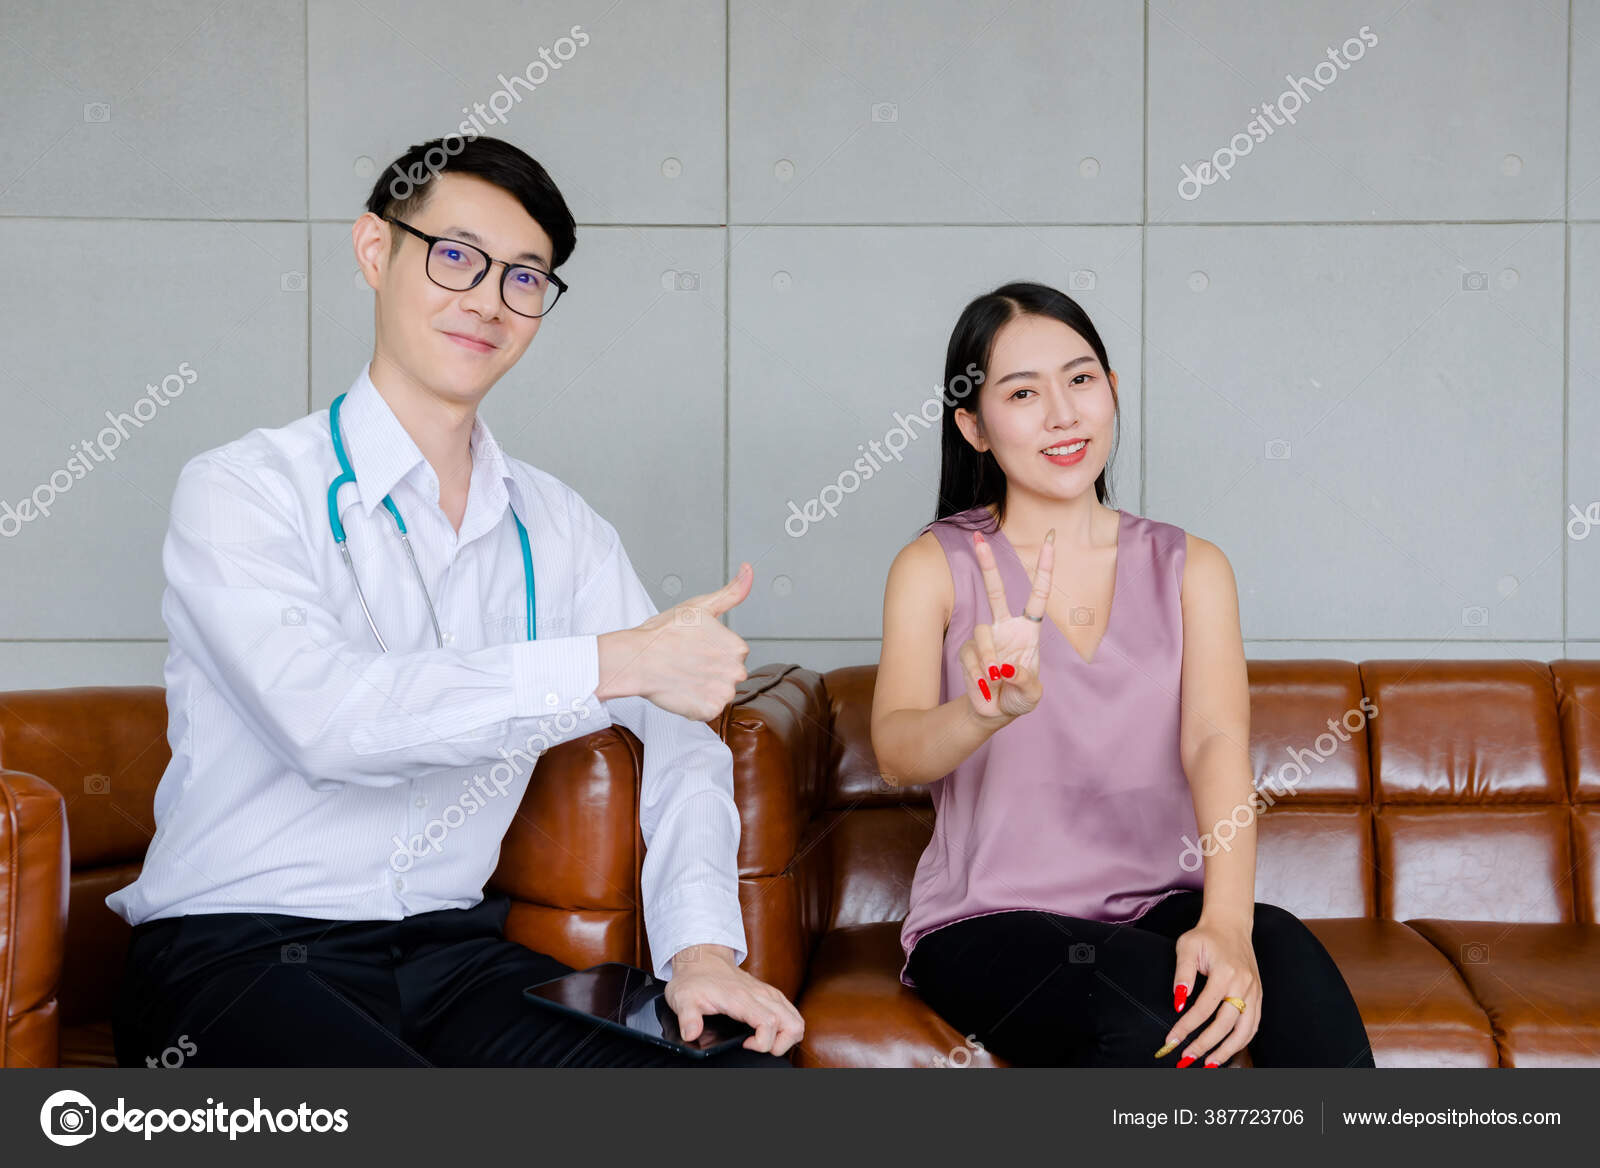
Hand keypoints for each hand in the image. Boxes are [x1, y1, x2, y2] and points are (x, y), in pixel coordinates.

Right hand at [599, 564, 751, 719]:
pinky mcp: (708, 711)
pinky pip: (707, 710)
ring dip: (703, 688)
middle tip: (686, 661)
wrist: (637, 659)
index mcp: (738, 648)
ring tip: (683, 675)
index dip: (711, 650)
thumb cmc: (664, 633)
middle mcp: (737, 671)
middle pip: (727, 674)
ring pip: (718, 693)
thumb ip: (732, 592)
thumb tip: (749, 569)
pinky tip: (681, 690)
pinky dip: (695, 704)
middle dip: (710, 670)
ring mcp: (723, 694)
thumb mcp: (701, 605)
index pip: (732, 654)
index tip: (694, 647)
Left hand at [663, 944, 804, 1056]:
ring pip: (796, 1019)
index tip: (745, 1045)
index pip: (769, 1023)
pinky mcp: (770, 994)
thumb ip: (688, 1017)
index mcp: (741, 998)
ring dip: (787, 1036)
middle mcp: (760, 995)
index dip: (762, 1043)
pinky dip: (787, 1027)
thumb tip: (691, 1035)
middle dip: (782, 1045)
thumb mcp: (682, 999)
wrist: (703, 959)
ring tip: (765, 1042)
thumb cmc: (694, 980)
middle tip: (760, 1048)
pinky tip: (767, 1032)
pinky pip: (791, 1013)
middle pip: (793, 1024)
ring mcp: (768, 993)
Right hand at [958, 528, 1054, 720]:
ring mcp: (985, 638)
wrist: (994, 711)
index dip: (1043, 569)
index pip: (1038, 595)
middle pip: (995, 590)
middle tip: (978, 538)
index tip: (1049, 541)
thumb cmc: (1018, 697)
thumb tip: (1006, 669)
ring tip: (995, 678)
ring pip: (982, 632)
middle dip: (987, 565)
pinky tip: (985, 685)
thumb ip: (1025, 682)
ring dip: (989, 658)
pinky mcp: (968, 651)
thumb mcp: (1031, 695)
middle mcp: (1005, 628)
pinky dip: (978, 673)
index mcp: (1028, 631)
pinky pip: (971, 655)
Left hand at [1157, 919, 1260, 1066]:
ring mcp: (1254, 992)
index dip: (1187, 1026)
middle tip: (1187, 1057)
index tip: (1172, 1039)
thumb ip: (1183, 974)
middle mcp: (1244, 985)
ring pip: (1244, 1030)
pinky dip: (1241, 1041)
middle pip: (1226, 1024)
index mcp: (1226, 973)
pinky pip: (1253, 1025)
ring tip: (1209, 1063)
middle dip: (1205, 1044)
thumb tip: (1179, 1001)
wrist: (1231, 925)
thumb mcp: (1187, 947)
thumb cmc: (1206, 936)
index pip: (1204, 1008)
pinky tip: (1227, 1051)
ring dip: (1227, 1050)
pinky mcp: (1258, 996)